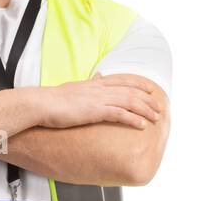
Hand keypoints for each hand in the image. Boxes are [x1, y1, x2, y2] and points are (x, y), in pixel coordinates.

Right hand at [42, 73, 164, 128]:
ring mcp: (98, 99)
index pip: (124, 79)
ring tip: (156, 118)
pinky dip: (132, 119)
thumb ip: (89, 83)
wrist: (41, 104)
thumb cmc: (54, 100)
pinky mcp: (94, 111)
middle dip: (148, 99)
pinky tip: (141, 125)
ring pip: (129, 101)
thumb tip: (98, 75)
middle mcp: (100, 88)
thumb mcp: (75, 87)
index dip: (141, 84)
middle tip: (160, 108)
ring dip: (145, 110)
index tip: (152, 90)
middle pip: (131, 91)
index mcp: (96, 83)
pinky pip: (119, 114)